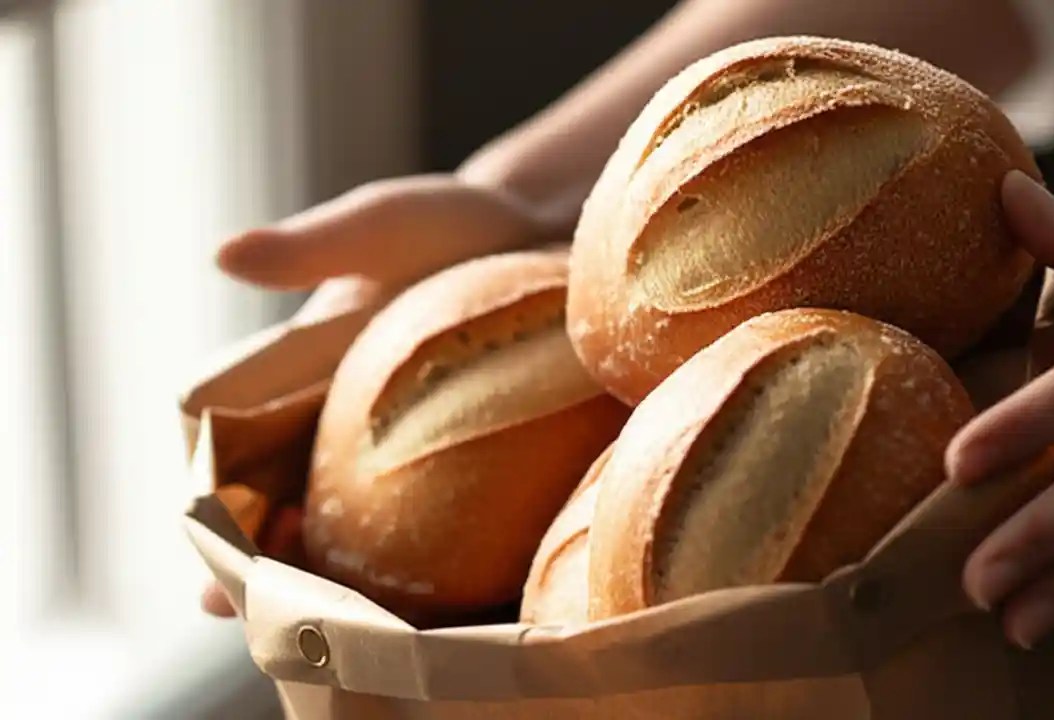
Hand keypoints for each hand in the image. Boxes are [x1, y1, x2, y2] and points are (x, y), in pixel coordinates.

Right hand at [201, 173, 557, 617]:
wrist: (542, 239)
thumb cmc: (454, 226)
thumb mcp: (387, 226)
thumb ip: (316, 245)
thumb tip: (222, 256)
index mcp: (291, 365)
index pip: (215, 429)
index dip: (205, 482)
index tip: (210, 527)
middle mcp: (324, 416)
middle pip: (262, 496)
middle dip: (252, 552)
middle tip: (254, 604)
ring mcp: (381, 448)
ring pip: (330, 525)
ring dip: (316, 572)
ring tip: (325, 619)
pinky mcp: (449, 467)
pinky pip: (415, 529)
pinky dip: (403, 570)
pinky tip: (416, 605)